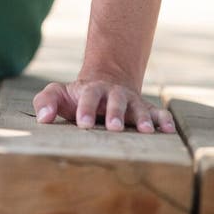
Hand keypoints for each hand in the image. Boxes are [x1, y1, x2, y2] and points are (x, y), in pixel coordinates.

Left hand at [33, 78, 175, 133]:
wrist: (106, 81)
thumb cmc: (77, 96)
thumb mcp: (59, 94)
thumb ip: (46, 102)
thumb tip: (43, 119)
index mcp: (91, 90)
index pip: (88, 96)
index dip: (85, 108)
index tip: (83, 124)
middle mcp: (113, 94)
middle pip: (115, 100)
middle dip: (115, 113)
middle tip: (114, 128)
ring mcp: (131, 101)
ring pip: (138, 106)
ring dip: (143, 118)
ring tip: (146, 131)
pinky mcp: (145, 110)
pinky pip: (157, 112)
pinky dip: (164, 119)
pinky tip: (170, 130)